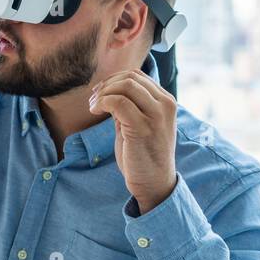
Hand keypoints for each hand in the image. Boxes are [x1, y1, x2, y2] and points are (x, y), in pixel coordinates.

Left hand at [88, 68, 177, 212]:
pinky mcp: (143, 128)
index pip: (137, 76)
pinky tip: (95, 111)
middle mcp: (165, 105)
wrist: (154, 184)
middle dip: (106, 85)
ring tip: (93, 107)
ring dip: (103, 94)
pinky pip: (118, 103)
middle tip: (93, 100)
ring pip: (125, 86)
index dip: (113, 80)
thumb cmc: (144, 156)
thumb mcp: (139, 124)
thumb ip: (130, 107)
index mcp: (166, 101)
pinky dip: (102, 103)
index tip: (99, 93)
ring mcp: (157, 116)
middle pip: (130, 77)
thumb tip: (109, 91)